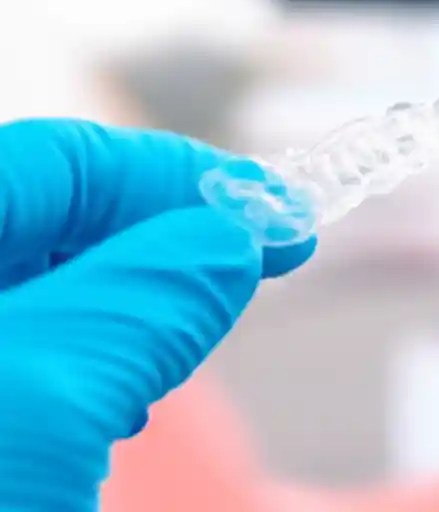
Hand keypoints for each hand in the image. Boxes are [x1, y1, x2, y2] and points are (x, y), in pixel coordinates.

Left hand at [0, 120, 314, 510]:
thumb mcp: (45, 405)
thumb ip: (139, 302)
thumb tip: (228, 239)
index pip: (54, 165)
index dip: (174, 178)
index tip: (277, 216)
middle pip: (48, 220)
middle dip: (159, 235)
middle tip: (257, 266)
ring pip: (48, 289)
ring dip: (133, 300)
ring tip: (188, 344)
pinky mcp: (1, 407)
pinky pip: (39, 353)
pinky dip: (96, 359)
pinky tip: (119, 403)